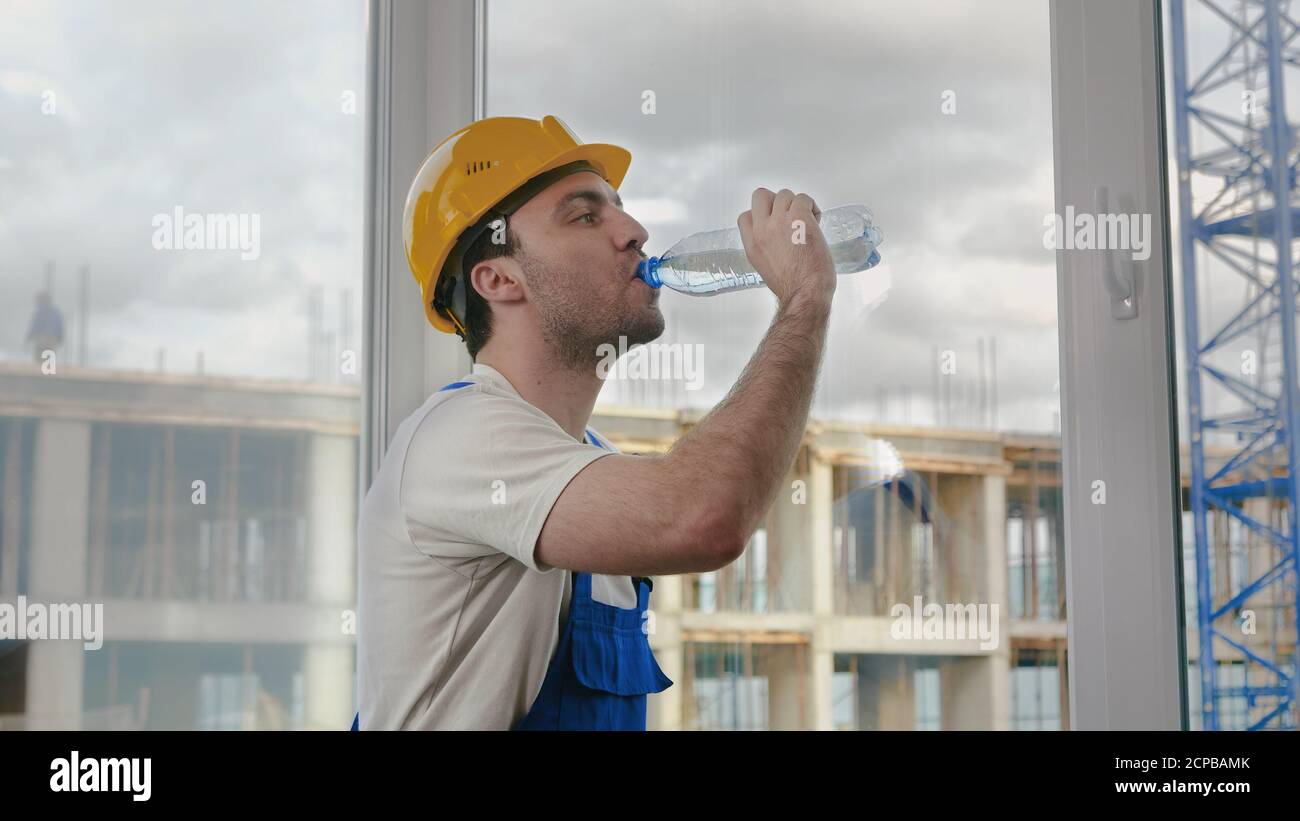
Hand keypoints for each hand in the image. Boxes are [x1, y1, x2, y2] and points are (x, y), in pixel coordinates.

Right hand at [736, 188, 835, 307]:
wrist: (805, 292)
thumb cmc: (792, 286)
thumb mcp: (764, 266)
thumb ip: (764, 246)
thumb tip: (775, 234)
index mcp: (752, 243)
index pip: (746, 215)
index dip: (761, 215)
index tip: (773, 222)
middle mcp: (762, 229)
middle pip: (760, 195)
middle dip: (776, 201)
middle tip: (789, 215)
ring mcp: (779, 221)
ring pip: (784, 194)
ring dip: (797, 205)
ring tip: (806, 221)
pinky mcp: (799, 217)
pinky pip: (804, 198)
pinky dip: (812, 207)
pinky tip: (816, 220)